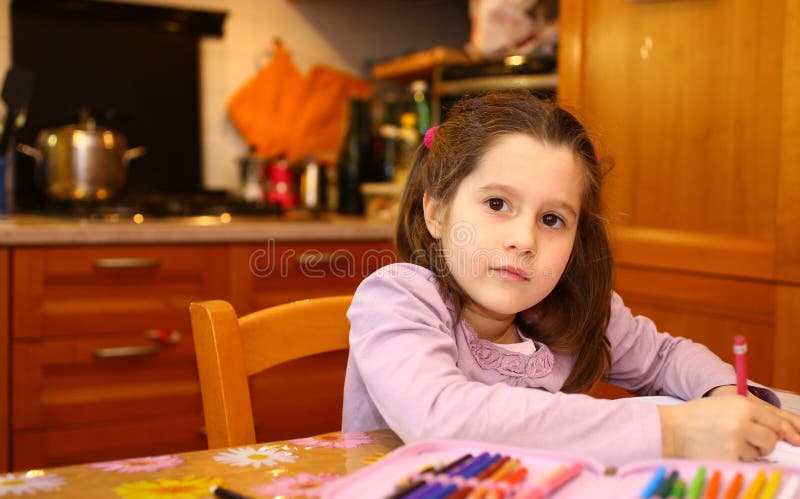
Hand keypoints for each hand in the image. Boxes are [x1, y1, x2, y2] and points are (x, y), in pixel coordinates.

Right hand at [657, 395, 797, 460]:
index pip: (775, 421)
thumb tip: (780, 432)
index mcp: (743, 405)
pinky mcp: (729, 457)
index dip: (775, 430)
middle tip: (749, 442)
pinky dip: (735, 459)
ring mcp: (736, 441)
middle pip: (771, 439)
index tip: (774, 435)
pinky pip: (744, 462)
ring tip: (726, 444)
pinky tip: (719, 450)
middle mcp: (742, 422)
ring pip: (758, 453)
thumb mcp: (723, 405)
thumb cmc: (695, 417)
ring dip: (747, 451)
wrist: (670, 429)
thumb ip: (749, 414)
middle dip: (763, 443)